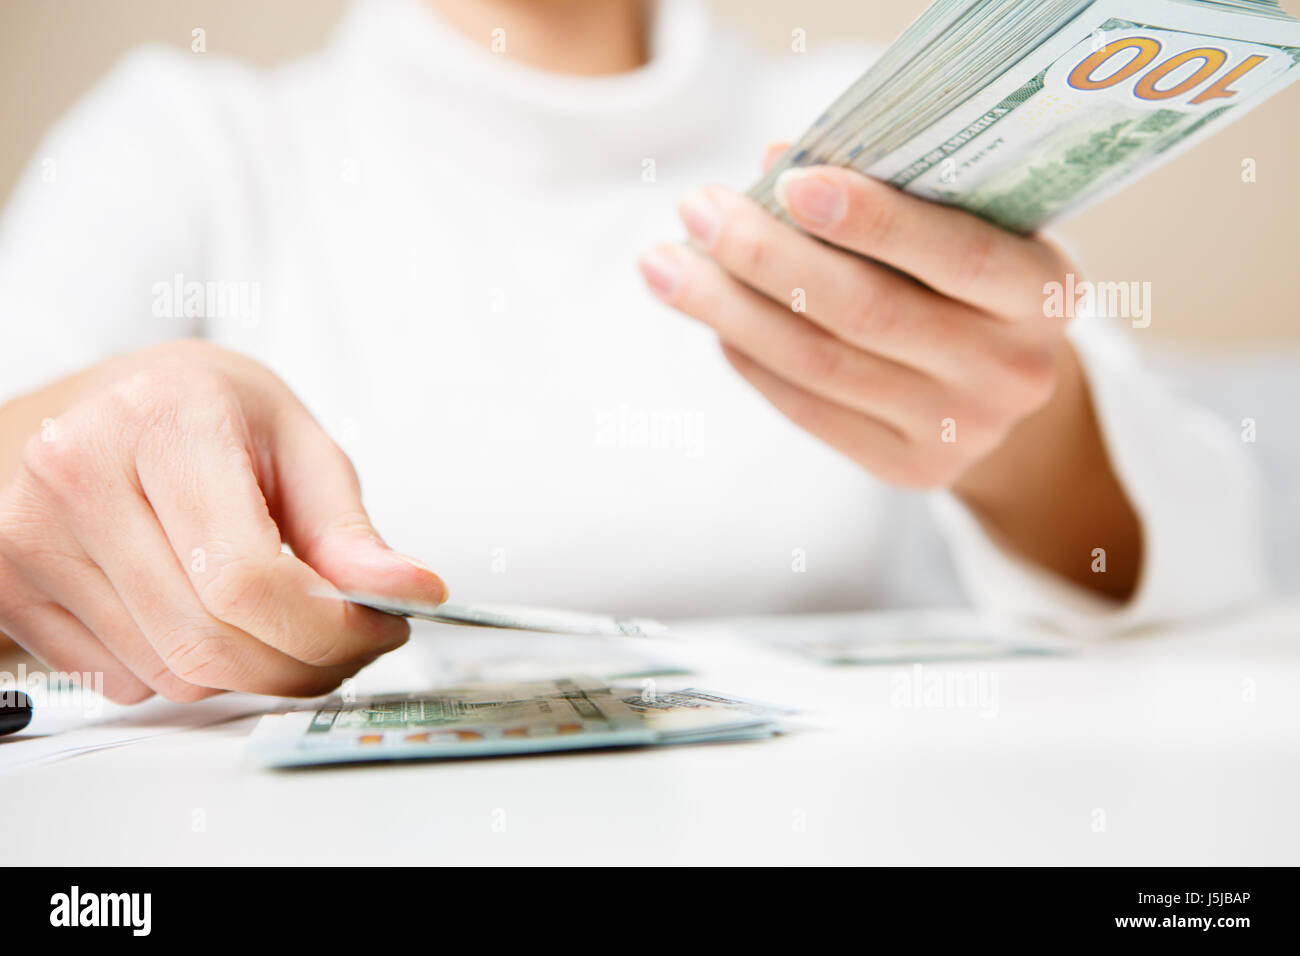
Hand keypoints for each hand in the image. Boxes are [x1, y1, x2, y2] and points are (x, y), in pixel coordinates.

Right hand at [0, 340, 446, 702]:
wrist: (101, 402)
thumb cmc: (198, 411)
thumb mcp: (295, 441)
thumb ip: (348, 529)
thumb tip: (407, 593)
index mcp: (161, 422)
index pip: (245, 579)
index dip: (326, 629)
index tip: (377, 629)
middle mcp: (78, 476)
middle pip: (207, 641)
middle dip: (300, 664)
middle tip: (345, 643)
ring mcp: (29, 537)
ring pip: (171, 674)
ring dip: (246, 670)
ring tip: (273, 617)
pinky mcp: (7, 589)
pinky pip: (124, 682)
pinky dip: (185, 669)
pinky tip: (200, 613)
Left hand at [639, 150, 1140, 596]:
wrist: (1007, 387)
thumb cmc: (969, 280)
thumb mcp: (961, 225)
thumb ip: (887, 193)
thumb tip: (775, 159)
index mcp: (1042, 291)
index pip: (955, 253)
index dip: (871, 219)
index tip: (788, 179)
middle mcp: (1010, 369)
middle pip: (867, 312)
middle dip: (768, 256)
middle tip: (697, 209)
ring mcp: (961, 429)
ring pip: (821, 364)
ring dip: (731, 311)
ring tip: (667, 266)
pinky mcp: (910, 469)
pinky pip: (810, 409)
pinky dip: (753, 359)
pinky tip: (713, 321)